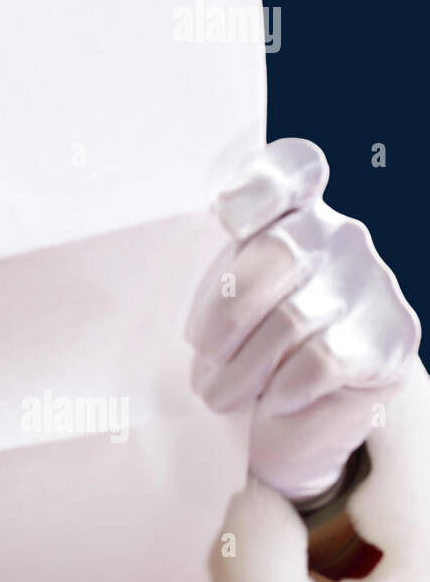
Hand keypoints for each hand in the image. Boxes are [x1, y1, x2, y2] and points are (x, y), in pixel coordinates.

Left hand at [185, 138, 420, 502]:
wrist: (291, 413)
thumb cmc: (240, 343)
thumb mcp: (214, 300)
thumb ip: (212, 273)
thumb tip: (188, 253)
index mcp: (289, 211)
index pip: (294, 168)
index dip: (261, 185)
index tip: (226, 215)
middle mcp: (338, 234)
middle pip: (277, 253)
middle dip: (226, 316)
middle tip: (206, 354)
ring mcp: (373, 281)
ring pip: (293, 318)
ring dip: (244, 369)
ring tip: (224, 393)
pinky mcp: (392, 338)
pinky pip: (323, 360)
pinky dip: (284, 388)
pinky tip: (274, 398)